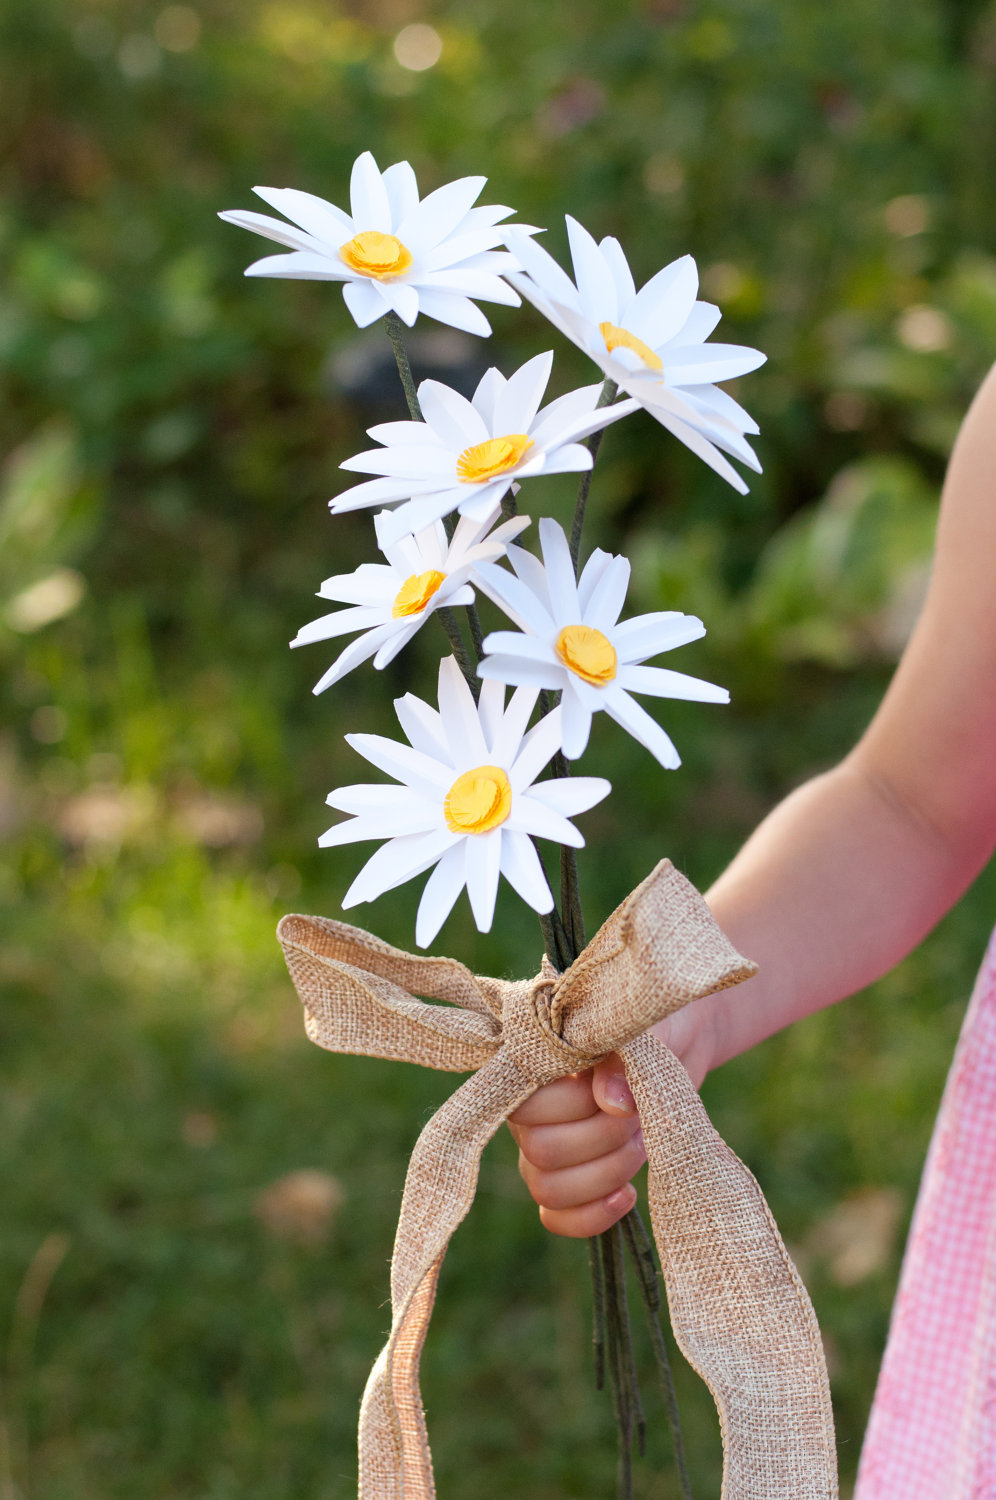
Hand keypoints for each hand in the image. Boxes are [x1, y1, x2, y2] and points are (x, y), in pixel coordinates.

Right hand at [508, 1000, 715, 1237]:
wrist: (679, 1040)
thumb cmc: (652, 1028)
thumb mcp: (642, 1032)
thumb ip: (619, 1059)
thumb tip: (613, 1101)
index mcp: (532, 1068)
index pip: (525, 1106)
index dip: (573, 1106)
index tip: (618, 1091)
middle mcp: (529, 1112)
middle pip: (540, 1153)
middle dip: (602, 1139)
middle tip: (637, 1116)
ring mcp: (545, 1150)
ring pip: (548, 1189)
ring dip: (605, 1175)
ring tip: (639, 1145)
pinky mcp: (571, 1180)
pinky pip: (557, 1218)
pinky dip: (593, 1215)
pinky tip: (628, 1194)